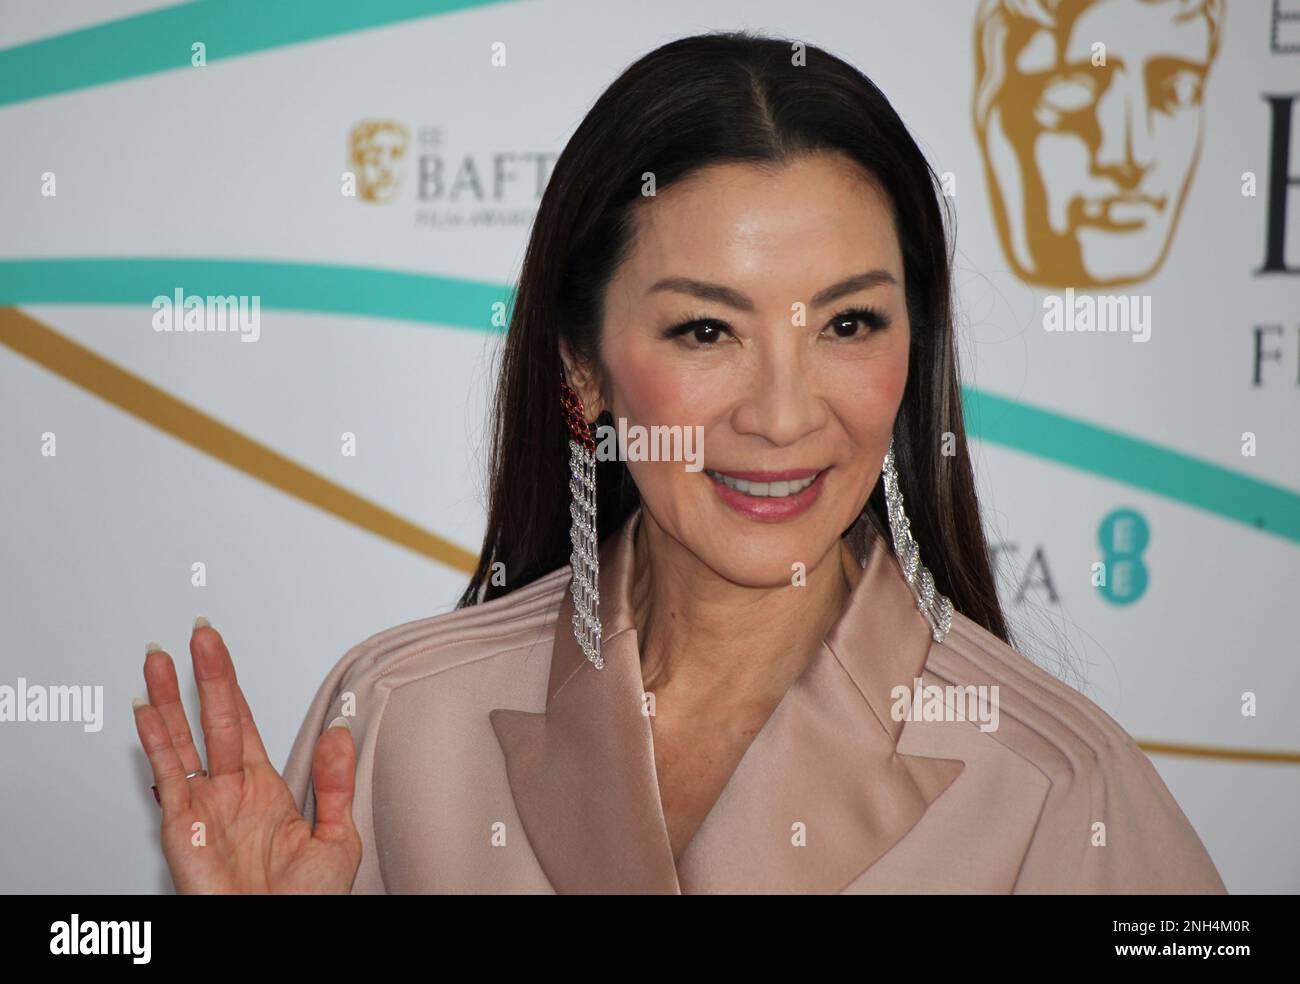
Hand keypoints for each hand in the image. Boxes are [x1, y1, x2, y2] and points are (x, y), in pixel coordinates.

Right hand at [132, 618, 361, 893]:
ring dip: (171, 698)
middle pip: (214, 720)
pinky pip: (168, 776)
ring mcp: (204, 807)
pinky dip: (156, 742)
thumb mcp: (337, 837)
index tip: (221, 649)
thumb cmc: (304, 905)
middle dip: (206, 675)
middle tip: (200, 633)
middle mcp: (230, 792)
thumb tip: (341, 732)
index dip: (232, 684)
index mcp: (265, 789)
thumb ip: (336, 783)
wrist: (276, 939)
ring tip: (160, 658)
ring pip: (183, 740)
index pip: (244, 722)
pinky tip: (148, 710)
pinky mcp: (184, 827)